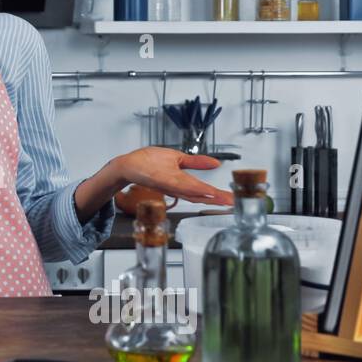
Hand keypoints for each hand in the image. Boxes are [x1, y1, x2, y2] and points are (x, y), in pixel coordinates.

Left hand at [113, 147, 233, 206]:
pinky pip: (180, 186)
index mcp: (183, 181)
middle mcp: (178, 186)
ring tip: (224, 199)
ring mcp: (170, 184)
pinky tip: (205, 192)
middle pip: (201, 194)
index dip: (219, 196)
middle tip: (233, 202)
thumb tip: (216, 163)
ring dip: (209, 196)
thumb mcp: (178, 159)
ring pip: (193, 192)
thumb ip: (197, 162)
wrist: (128, 166)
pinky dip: (193, 189)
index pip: (204, 190)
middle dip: (217, 199)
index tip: (233, 199)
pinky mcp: (162, 180)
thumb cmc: (149, 163)